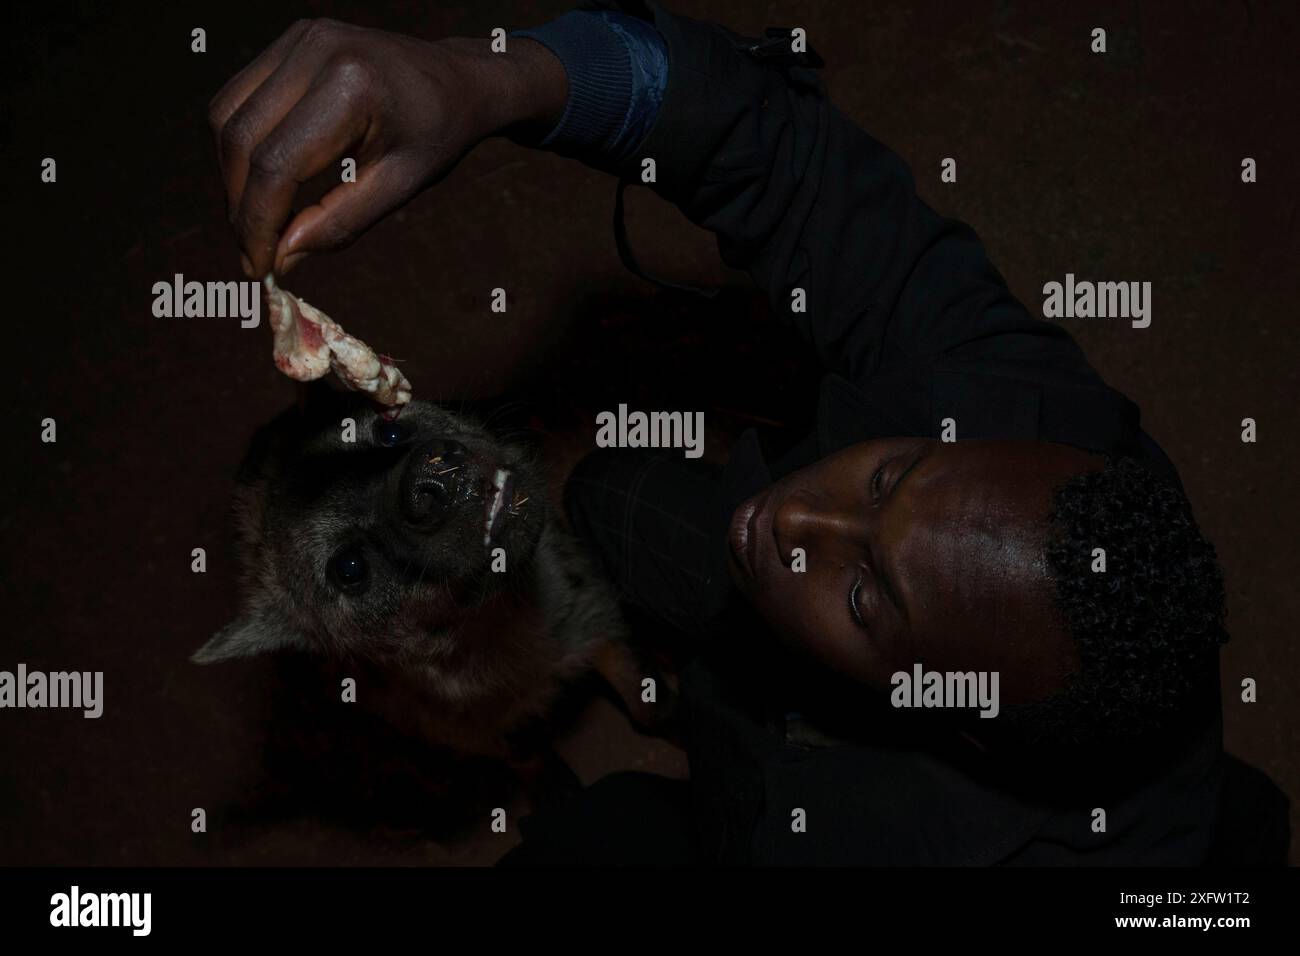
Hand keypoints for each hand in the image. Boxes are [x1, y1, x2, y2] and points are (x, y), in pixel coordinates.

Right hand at [208, 18, 566, 277]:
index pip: (277, 164)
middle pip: (241, 139)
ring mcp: (298, 38)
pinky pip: (238, 99)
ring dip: (231, 176)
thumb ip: (338, 223)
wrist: (457, 80)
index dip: (257, 222)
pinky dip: (239, 145)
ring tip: (257, 220)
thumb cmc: (436, 137)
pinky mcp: (289, 40)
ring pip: (226, 117)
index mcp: (352, 86)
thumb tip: (280, 259)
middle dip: (239, 205)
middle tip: (254, 252)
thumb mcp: (398, 186)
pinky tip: (261, 181)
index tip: (257, 267)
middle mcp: (315, 50)